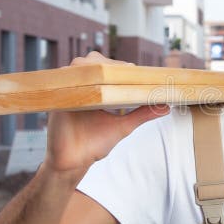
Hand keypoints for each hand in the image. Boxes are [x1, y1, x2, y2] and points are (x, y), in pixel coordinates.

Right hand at [41, 51, 167, 179]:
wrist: (74, 163)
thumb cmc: (95, 144)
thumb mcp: (123, 126)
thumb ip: (143, 114)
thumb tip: (167, 107)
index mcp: (94, 90)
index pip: (106, 67)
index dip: (120, 65)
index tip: (136, 70)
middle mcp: (80, 87)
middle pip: (92, 61)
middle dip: (110, 63)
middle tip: (128, 71)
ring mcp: (66, 91)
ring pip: (79, 66)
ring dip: (96, 66)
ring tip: (114, 75)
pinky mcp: (56, 99)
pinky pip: (64, 82)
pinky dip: (78, 79)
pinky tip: (94, 84)